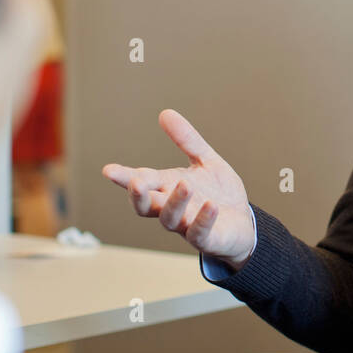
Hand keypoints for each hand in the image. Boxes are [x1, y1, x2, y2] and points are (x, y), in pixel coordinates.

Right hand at [102, 109, 254, 265]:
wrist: (244, 223)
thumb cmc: (219, 193)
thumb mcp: (205, 161)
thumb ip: (187, 140)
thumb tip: (165, 113)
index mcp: (168, 188)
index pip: (142, 182)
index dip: (124, 177)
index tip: (108, 170)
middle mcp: (172, 208)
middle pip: (145, 206)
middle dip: (138, 195)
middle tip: (136, 181)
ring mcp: (187, 226)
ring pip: (169, 219)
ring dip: (174, 202)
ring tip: (184, 185)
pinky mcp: (207, 239)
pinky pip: (199, 234)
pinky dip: (203, 220)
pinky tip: (210, 206)